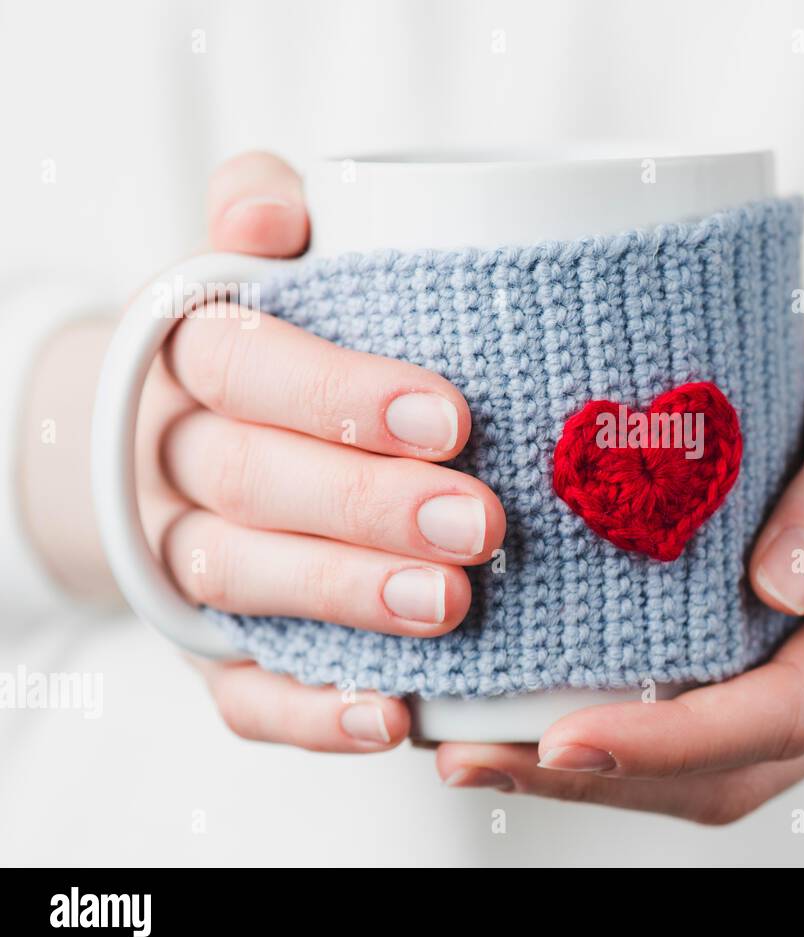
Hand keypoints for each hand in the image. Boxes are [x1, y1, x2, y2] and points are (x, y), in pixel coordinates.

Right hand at [135, 152, 505, 751]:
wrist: (190, 431)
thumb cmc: (272, 337)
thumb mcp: (259, 256)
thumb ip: (260, 205)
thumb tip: (270, 217)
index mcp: (192, 358)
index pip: (244, 366)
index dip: (340, 394)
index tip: (450, 417)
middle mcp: (176, 460)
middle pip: (254, 482)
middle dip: (369, 505)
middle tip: (480, 522)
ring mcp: (188, 558)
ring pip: (243, 582)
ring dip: (346, 599)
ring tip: (449, 606)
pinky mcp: (214, 646)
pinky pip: (240, 692)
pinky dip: (309, 712)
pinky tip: (388, 718)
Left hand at [434, 293, 803, 821]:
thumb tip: (786, 586)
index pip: (793, 707)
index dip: (678, 738)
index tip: (562, 735)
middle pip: (746, 769)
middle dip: (613, 776)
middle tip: (482, 758)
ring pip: (724, 779)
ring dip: (609, 780)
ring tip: (485, 754)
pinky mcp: (795, 677)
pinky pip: (715, 746)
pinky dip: (631, 749)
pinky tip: (540, 724)